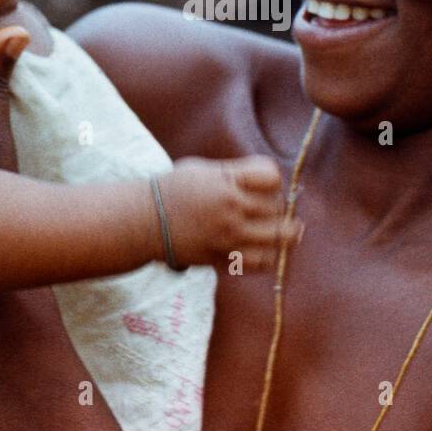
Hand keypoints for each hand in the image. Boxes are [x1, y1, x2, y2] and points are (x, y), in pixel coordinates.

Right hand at [157, 155, 300, 270]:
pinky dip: (269, 256)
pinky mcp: (223, 257)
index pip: (272, 176)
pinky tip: (266, 249)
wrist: (145, 221)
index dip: (273, 180)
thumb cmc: (175, 188)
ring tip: (286, 230)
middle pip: (277, 206)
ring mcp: (228, 235)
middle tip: (270, 207)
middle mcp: (231, 207)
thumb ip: (236, 172)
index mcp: (226, 180)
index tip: (265, 184)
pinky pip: (261, 262)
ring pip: (279, 237)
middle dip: (279, 205)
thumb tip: (270, 180)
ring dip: (286, 232)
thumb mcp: (204, 168)